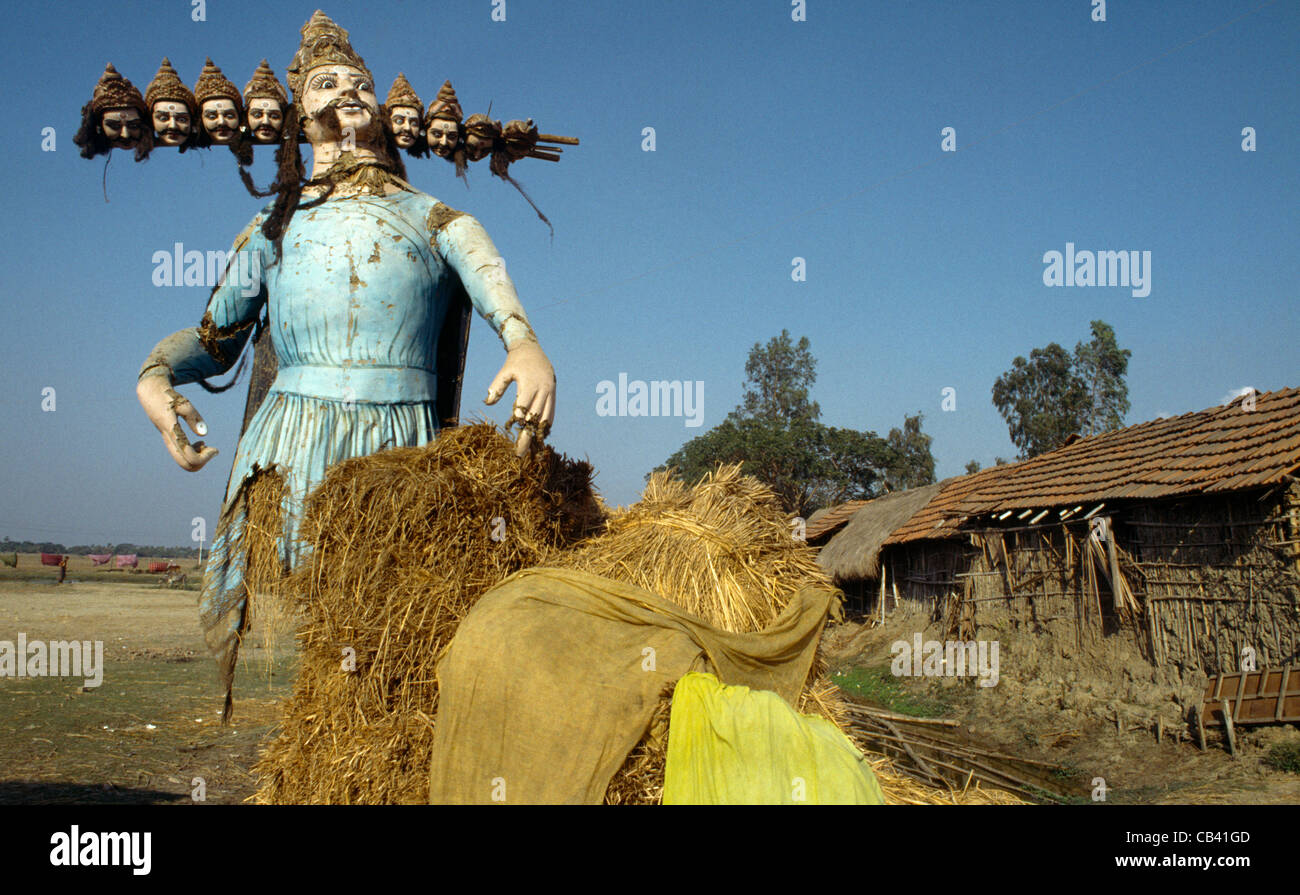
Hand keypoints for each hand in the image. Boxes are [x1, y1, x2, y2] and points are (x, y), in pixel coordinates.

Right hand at [137, 375, 218, 471]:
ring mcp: (167, 440)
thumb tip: (204, 434)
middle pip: (185, 464)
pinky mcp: (169, 438)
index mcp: (172, 430)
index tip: (215, 448)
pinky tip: (200, 443)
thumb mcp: (183, 403)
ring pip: (182, 461)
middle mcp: (168, 438)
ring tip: (205, 445)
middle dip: (202, 462)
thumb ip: (194, 418)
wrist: (150, 393)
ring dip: (198, 458)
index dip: (204, 457)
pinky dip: (193, 453)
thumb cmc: (168, 396)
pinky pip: (180, 454)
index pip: (188, 455)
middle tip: (213, 450)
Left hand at [485, 340, 555, 456]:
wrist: (533, 350)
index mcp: (530, 383)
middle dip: (527, 434)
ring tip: (532, 449)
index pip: (524, 403)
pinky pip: (551, 413)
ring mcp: (549, 393)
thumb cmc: (516, 362)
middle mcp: (542, 389)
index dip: (519, 416)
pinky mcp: (553, 395)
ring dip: (538, 433)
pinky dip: (546, 425)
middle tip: (520, 452)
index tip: (513, 428)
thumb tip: (487, 403)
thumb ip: (497, 386)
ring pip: (545, 417)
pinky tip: (540, 437)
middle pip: (534, 416)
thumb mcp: (505, 371)